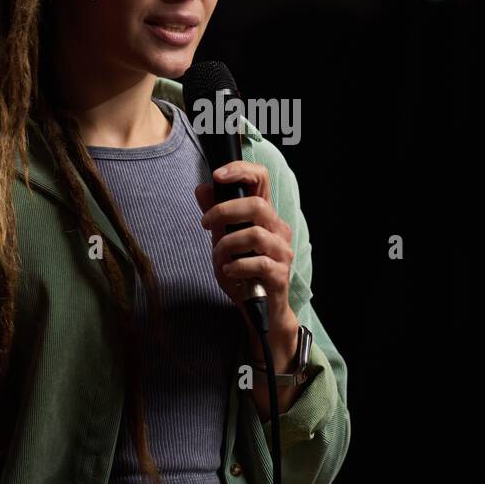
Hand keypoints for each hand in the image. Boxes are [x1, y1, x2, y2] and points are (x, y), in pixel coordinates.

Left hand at [195, 160, 295, 338]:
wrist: (260, 312)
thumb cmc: (243, 274)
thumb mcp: (222, 242)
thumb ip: (215, 216)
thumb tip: (202, 188)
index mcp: (265, 217)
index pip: (262, 179)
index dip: (241, 170)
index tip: (217, 176)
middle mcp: (277, 230)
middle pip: (257, 205)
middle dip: (225, 211)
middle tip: (205, 224)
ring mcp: (282, 252)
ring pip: (255, 234)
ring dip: (228, 244)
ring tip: (219, 258)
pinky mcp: (280, 274)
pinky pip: (258, 263)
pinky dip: (237, 266)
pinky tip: (228, 271)